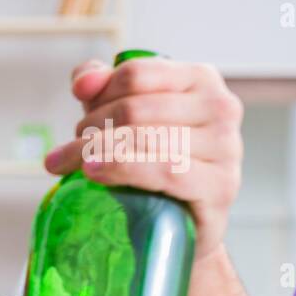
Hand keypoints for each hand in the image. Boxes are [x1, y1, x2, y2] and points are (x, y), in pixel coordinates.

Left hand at [44, 57, 243, 259]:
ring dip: (93, 151)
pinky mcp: (219, 187)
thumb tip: (83, 84)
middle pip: (134, 109)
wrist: (181, 220)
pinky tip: (93, 172)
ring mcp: (225, 148)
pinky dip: (122, 169)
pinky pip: (163, 172)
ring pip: (144, 139)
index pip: (135, 75)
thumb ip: (101, 87)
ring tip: (70, 164)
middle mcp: (220, 108)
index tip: (80, 120)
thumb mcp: (123, 116)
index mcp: (200, 79)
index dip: (98, 97)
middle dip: (90, 129)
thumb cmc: (152, 160)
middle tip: (70, 151)